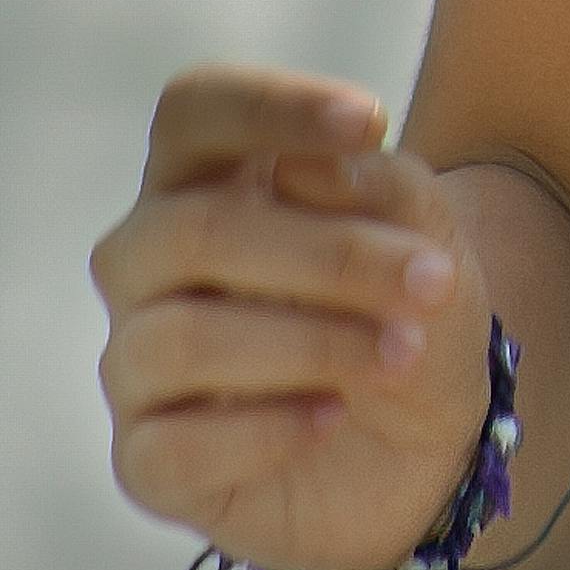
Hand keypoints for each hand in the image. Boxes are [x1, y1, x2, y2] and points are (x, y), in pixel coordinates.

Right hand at [93, 68, 497, 569]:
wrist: (423, 441)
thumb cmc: (402, 309)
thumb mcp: (426, 234)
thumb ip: (375, 188)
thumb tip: (299, 173)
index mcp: (207, 178)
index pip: (193, 109)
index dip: (268, 105)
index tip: (373, 120)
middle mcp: (151, 263)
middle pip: (194, 230)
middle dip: (328, 256)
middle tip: (431, 282)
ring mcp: (137, 363)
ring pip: (180, 339)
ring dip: (314, 345)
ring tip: (403, 353)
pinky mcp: (146, 463)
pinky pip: (173, 446)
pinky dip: (267, 430)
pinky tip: (333, 417)